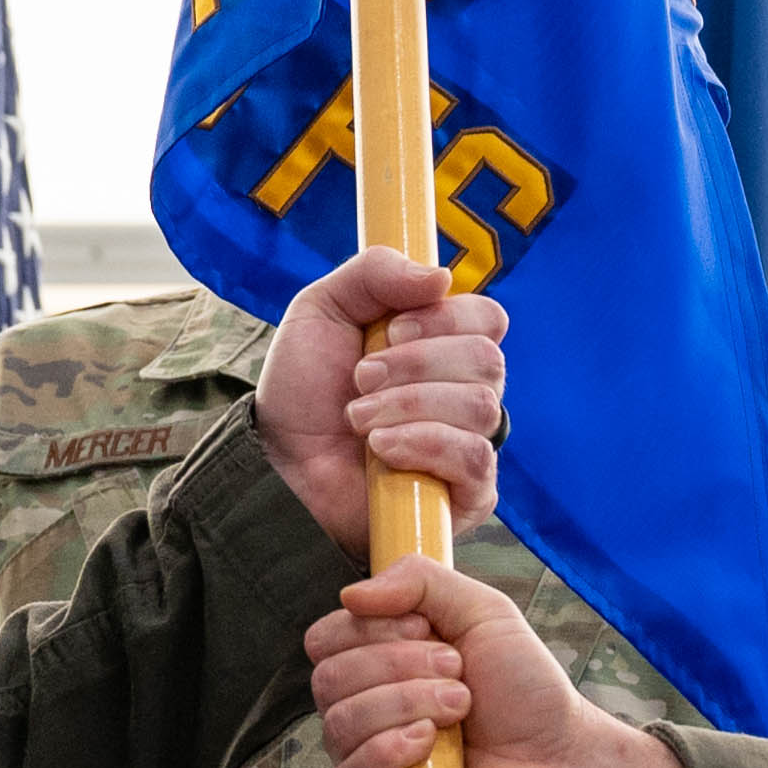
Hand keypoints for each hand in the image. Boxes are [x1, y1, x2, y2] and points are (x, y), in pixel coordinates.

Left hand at [255, 249, 506, 556]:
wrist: (280, 462)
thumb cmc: (305, 391)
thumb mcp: (322, 308)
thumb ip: (374, 272)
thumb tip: (442, 276)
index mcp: (445, 346)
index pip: (487, 318)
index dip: (442, 319)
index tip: (389, 330)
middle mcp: (466, 392)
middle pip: (486, 360)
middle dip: (413, 365)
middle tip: (361, 379)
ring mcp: (470, 444)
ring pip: (481, 407)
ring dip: (407, 406)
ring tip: (358, 419)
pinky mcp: (468, 495)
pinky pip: (475, 458)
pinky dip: (423, 445)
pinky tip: (382, 450)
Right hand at [306, 561, 705, 767]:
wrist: (560, 760)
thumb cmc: (525, 690)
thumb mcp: (483, 611)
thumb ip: (421, 581)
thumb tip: (352, 594)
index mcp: (378, 663)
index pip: (326, 638)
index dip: (371, 629)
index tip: (427, 631)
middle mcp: (365, 709)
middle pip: (329, 678)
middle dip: (400, 667)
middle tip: (458, 675)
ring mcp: (368, 760)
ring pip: (340, 723)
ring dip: (408, 705)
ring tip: (460, 708)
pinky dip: (387, 753)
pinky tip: (427, 746)